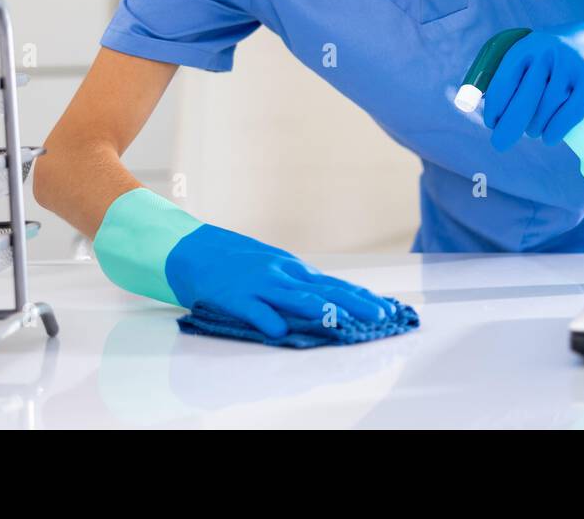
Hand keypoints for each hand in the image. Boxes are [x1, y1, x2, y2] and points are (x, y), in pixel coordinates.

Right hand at [165, 224, 394, 338]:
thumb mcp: (275, 270)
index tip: (387, 307)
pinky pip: (255, 310)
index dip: (361, 296)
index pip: (335, 284)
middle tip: (381, 315)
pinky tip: (280, 332)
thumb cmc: (240, 263)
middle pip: (325, 289)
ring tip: (345, 320)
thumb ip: (300, 286)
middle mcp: (283, 274)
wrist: (197, 251)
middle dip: (355, 302)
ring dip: (322, 309)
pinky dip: (268, 320)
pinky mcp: (237, 297)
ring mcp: (261, 284)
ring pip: (296, 297)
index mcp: (294, 270)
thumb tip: (332, 301)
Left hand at [482, 4, 583, 150]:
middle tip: (499, 143)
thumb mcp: (539, 51)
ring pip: (546, 110)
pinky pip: (570, 113)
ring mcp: (572, 65)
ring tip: (534, 130)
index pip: (504, 81)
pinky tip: (549, 137)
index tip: (491, 123)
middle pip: (522, 100)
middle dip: (509, 127)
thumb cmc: (566, 53)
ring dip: (536, 127)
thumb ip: (518, 74)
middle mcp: (548, 52)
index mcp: (528, 46)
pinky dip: (557, 129)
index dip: (494, 107)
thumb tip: (495, 111)